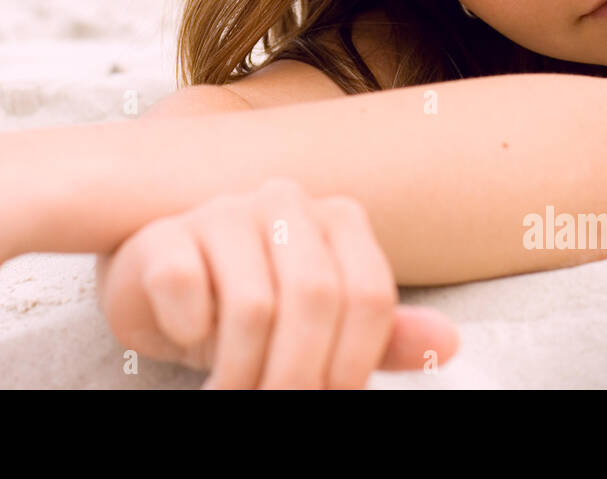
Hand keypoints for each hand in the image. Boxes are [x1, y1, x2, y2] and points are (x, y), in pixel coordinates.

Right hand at [96, 177, 459, 388]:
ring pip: (253, 304)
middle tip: (275, 405)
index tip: (329, 397)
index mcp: (337, 219)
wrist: (157, 297)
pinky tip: (188, 339)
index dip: (354, 362)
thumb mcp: (321, 331)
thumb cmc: (248, 311)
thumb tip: (448, 343)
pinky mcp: (164, 234)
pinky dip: (189, 332)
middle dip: (298, 374)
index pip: (370, 293)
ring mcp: (222, 211)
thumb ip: (380, 337)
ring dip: (242, 370)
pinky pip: (187, 288)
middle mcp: (285, 201)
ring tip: (232, 392)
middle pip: (315, 297)